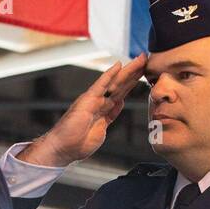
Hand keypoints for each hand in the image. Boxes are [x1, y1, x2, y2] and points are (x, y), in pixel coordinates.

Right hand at [18, 55, 147, 167]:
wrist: (64, 149)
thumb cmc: (78, 143)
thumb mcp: (101, 129)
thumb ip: (111, 115)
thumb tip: (120, 103)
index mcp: (104, 109)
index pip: (122, 92)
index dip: (133, 83)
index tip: (145, 73)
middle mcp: (99, 101)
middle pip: (121, 84)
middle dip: (134, 73)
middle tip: (146, 59)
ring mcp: (94, 100)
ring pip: (115, 82)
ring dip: (128, 71)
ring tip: (140, 60)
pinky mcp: (87, 101)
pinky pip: (100, 86)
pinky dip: (109, 75)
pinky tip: (118, 66)